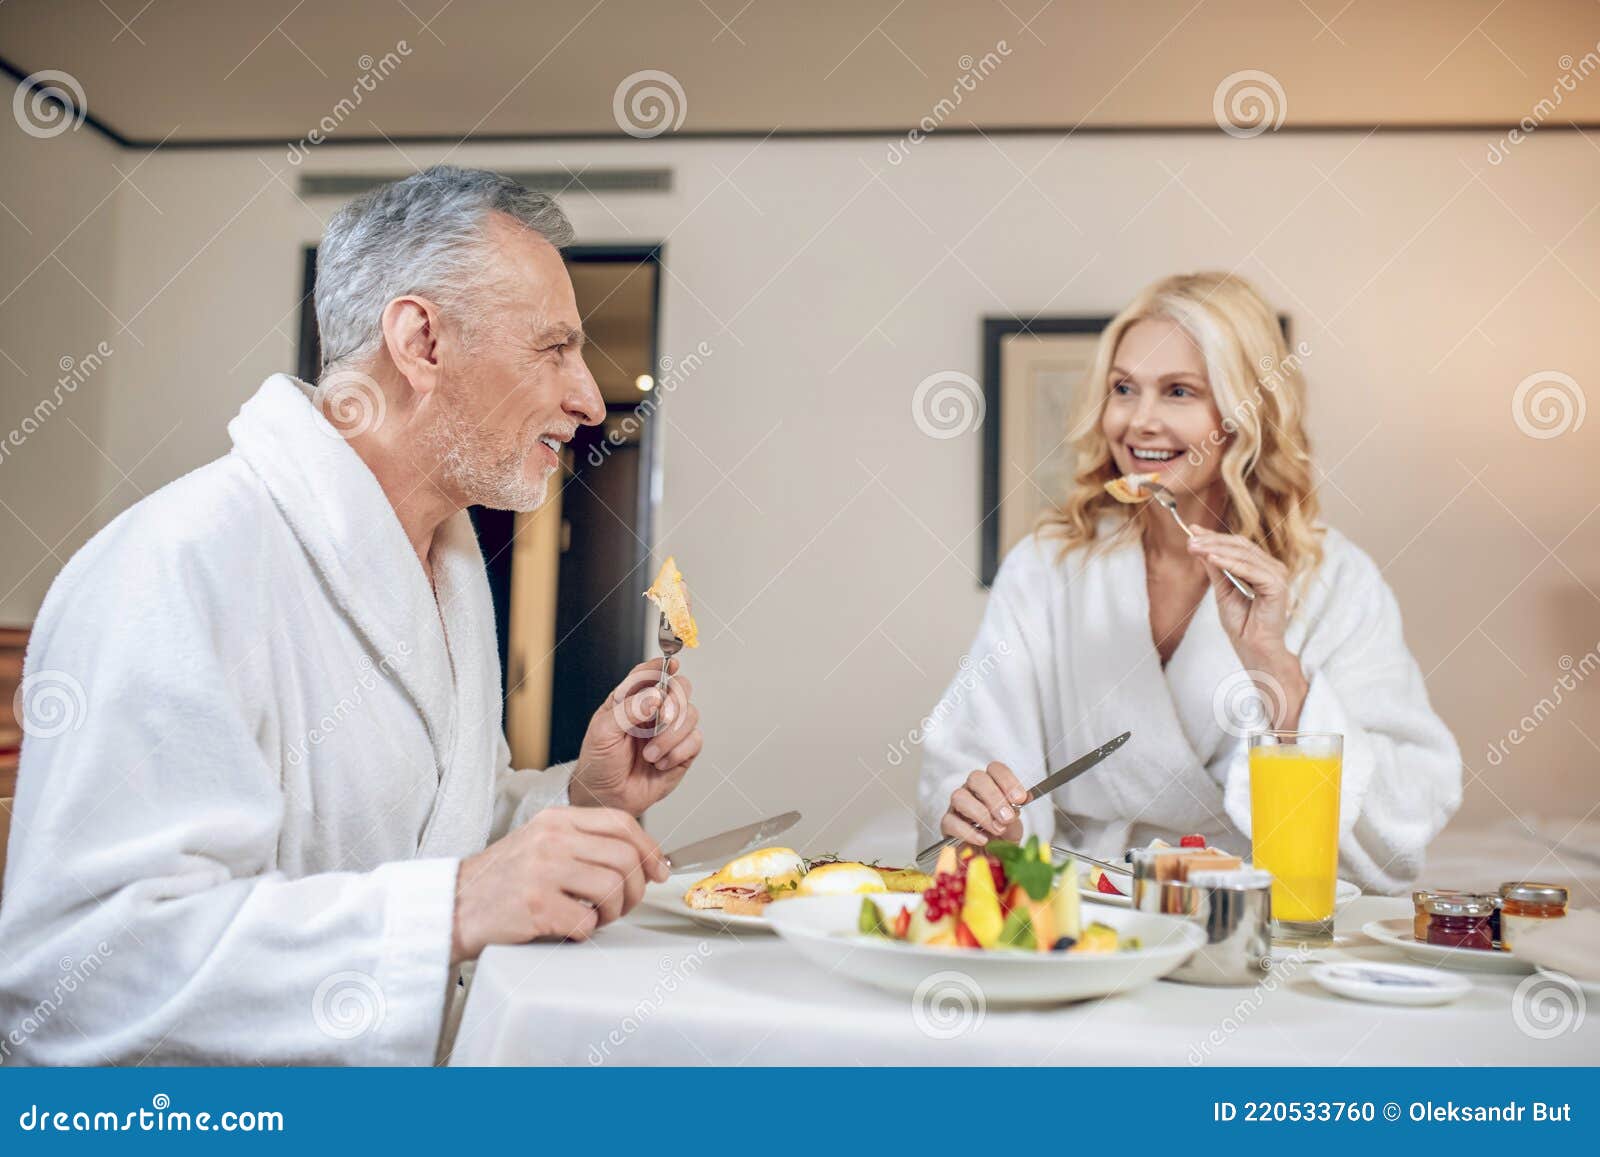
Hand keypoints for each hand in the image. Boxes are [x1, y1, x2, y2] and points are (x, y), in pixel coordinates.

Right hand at [451, 807, 667, 962]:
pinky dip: (586, 933)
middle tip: (623, 905)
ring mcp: (543, 871)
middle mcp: (550, 839)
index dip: (649, 848)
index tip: (658, 869)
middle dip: (635, 889)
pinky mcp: (536, 906)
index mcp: (555, 819)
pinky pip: (587, 922)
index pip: (621, 822)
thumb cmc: (500, 880)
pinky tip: (568, 929)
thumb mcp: (540, 843)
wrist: (453, 906)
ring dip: (613, 913)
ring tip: (595, 919)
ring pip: (613, 889)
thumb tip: (639, 857)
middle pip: (624, 858)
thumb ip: (583, 843)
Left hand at [570, 658, 701, 815]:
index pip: (649, 674)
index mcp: (631, 700)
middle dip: (674, 702)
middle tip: (661, 719)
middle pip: (680, 688)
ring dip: (671, 736)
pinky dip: (678, 752)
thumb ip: (628, 709)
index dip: (662, 666)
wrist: (606, 798)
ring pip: (691, 715)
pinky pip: (695, 741)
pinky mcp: (682, 752)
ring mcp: (669, 731)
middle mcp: (653, 711)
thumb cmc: (599, 763)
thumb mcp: (604, 732)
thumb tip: (655, 695)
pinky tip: (660, 763)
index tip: (671, 664)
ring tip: (650, 754)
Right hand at [940, 761, 1028, 846]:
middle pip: (976, 778)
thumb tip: (1021, 800)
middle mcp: (971, 790)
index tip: (1020, 799)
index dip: (1008, 781)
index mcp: (990, 785)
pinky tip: (983, 840)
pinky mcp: (947, 824)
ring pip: (960, 796)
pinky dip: (969, 831)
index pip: (995, 769)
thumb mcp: (1014, 825)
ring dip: (981, 813)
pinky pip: (951, 821)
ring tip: (997, 829)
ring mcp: (957, 806)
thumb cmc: (1001, 836)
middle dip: (994, 797)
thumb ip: (1016, 813)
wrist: (990, 858)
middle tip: (1007, 817)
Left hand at [1187, 531, 1307, 725]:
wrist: (1253, 649)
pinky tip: (1212, 559)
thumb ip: (1214, 569)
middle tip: (1189, 539)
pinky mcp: (1277, 587)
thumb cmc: (1242, 624)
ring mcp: (1277, 576)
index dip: (1214, 536)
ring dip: (1217, 549)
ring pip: (1244, 555)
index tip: (1191, 529)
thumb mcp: (1222, 591)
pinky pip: (1251, 570)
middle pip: (1240, 545)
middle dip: (1212, 540)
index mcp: (1262, 568)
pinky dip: (1231, 564)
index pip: (1238, 545)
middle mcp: (1272, 568)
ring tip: (1195, 547)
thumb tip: (1198, 546)